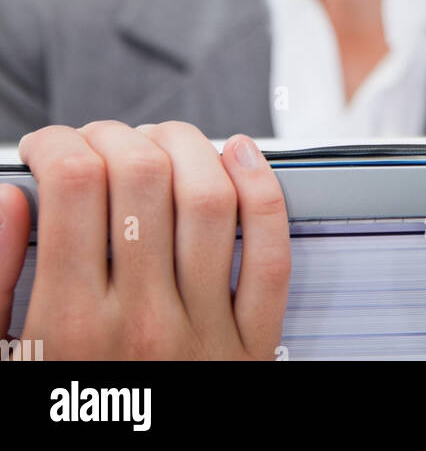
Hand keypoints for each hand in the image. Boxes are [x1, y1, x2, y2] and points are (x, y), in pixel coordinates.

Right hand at [7, 120, 290, 359]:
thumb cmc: (63, 419)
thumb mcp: (0, 361)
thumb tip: (14, 196)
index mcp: (72, 327)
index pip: (75, 184)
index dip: (58, 143)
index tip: (47, 148)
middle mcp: (143, 323)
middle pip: (141, 176)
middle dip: (113, 135)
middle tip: (96, 143)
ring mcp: (204, 333)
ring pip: (209, 197)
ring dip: (185, 145)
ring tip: (157, 141)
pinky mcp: (252, 348)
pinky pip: (271, 254)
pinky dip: (263, 192)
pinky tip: (239, 158)